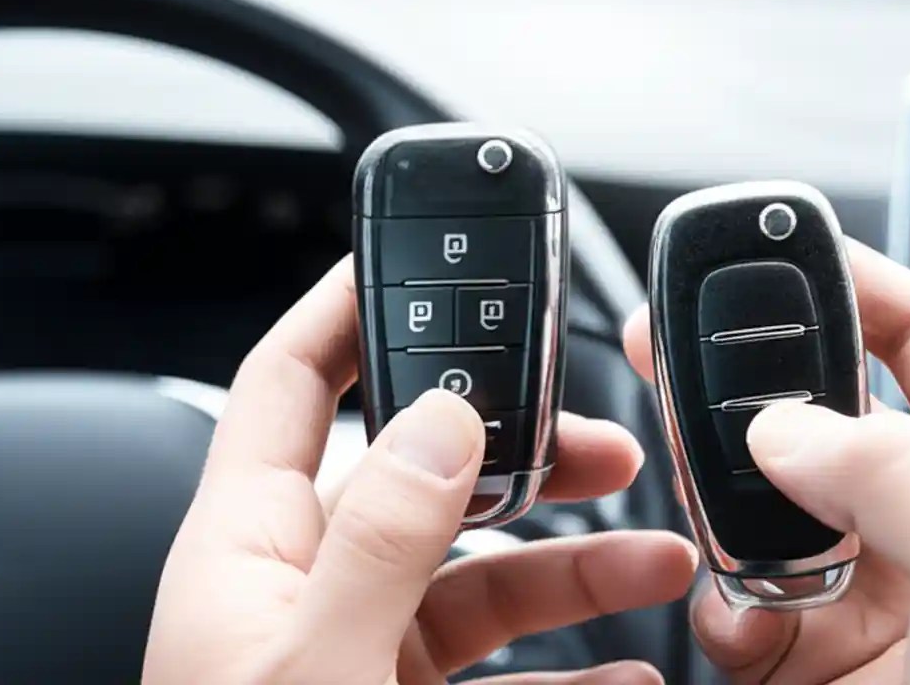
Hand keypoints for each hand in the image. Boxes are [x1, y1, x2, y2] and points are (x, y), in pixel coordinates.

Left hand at [144, 257, 697, 684]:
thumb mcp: (315, 667)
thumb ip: (379, 539)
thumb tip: (440, 421)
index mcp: (251, 549)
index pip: (292, 384)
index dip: (350, 312)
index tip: (424, 266)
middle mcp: (306, 588)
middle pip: (425, 477)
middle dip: (526, 457)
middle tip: (609, 449)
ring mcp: (358, 654)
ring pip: (482, 578)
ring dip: (576, 570)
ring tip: (659, 569)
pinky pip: (500, 676)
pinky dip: (570, 675)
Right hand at [622, 241, 909, 683]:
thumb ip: (894, 477)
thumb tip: (783, 426)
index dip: (858, 284)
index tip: (780, 250)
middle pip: (818, 410)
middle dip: (749, 383)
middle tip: (672, 344)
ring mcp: (861, 584)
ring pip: (758, 500)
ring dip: (727, 504)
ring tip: (718, 512)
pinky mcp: (805, 649)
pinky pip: (732, 594)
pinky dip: (723, 602)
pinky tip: (753, 624)